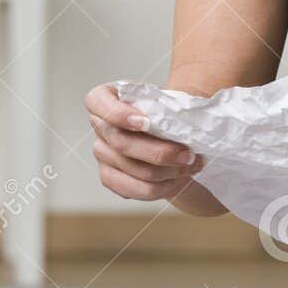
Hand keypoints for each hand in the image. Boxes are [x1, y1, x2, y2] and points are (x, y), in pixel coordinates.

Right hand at [84, 81, 207, 203]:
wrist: (171, 134)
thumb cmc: (167, 113)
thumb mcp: (168, 101)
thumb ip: (168, 108)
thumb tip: (186, 124)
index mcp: (104, 99)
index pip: (96, 102)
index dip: (118, 114)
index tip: (146, 122)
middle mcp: (99, 126)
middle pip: (122, 143)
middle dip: (161, 152)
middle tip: (189, 155)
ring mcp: (102, 153)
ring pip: (134, 170)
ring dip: (169, 171)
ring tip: (191, 166)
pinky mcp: (110, 177)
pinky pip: (136, 189)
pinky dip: (163, 187)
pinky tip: (179, 179)